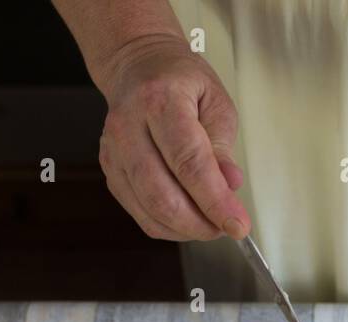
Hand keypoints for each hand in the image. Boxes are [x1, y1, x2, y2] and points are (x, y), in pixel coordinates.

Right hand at [95, 33, 249, 240]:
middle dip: (200, 223)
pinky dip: (168, 226)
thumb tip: (230, 184)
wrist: (138, 67)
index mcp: (160, 100)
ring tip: (210, 223)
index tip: (237, 223)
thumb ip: (223, 145)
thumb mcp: (216, 101)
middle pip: (163, 195)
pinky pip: (139, 213)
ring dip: (185, 229)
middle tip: (225, 227)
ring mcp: (114, 151)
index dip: (215, 201)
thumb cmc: (179, 81)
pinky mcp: (110, 170)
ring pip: (149, 210)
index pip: (189, 163)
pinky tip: (187, 219)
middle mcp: (129, 126)